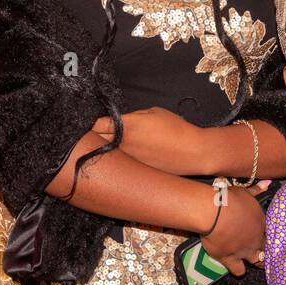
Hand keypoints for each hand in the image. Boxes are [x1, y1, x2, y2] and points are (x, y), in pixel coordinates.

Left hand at [92, 107, 210, 175]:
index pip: (96, 124)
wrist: (193, 153)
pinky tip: (128, 159)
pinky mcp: (134, 172)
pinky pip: (120, 165)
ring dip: (104, 150)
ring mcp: (127, 161)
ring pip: (105, 156)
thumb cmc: (176, 129)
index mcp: (126, 127)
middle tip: (98, 134)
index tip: (94, 121)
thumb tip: (122, 122)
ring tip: (112, 146)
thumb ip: (132, 117)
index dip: (92, 122)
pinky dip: (119, 162)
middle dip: (95, 136)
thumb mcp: (153, 112)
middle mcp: (122, 145)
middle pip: (96, 141)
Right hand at [200, 181, 268, 276]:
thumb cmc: (230, 199)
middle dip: (265, 251)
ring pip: (257, 261)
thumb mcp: (245, 192)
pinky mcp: (230, 259)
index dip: (267, 235)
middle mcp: (256, 239)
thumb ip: (257, 190)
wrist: (214, 213)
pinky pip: (239, 270)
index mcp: (261, 222)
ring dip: (257, 262)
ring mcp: (244, 251)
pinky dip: (238, 270)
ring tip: (256, 263)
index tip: (264, 235)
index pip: (270, 233)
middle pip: (266, 249)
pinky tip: (238, 269)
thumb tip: (268, 183)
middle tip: (263, 252)